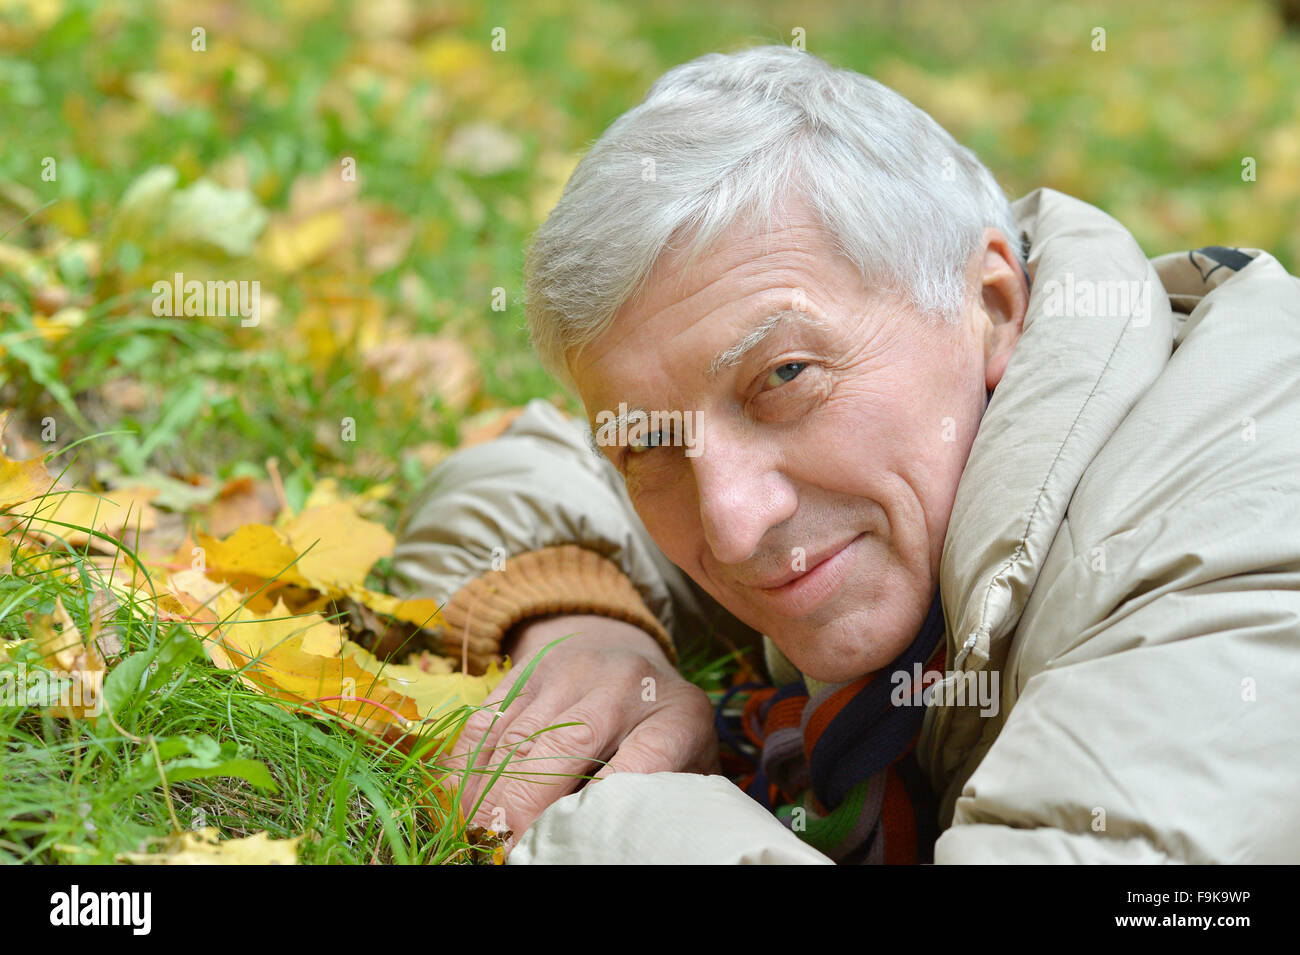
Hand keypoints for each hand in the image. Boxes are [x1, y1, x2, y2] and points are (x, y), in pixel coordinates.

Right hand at [446, 614, 718, 840]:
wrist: (634, 664)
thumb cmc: (659, 735)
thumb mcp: (681, 767)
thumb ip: (656, 795)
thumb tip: (617, 839)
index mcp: (677, 715)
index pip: (642, 762)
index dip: (599, 808)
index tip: (574, 844)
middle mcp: (624, 682)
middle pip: (566, 747)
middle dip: (525, 807)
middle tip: (506, 850)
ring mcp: (571, 668)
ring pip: (517, 738)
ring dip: (488, 795)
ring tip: (479, 835)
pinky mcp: (528, 669)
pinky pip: (487, 722)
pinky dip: (467, 767)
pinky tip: (463, 802)